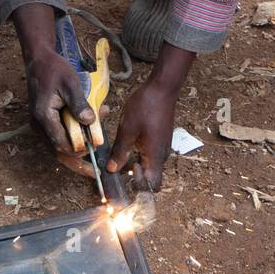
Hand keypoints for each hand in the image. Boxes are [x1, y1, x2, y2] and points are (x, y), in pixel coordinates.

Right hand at [12, 4, 95, 177]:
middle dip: (77, 161)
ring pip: (58, 146)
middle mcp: (38, 125)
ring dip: (77, 148)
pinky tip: (89, 130)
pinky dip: (73, 137)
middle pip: (58, 152)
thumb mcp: (70, 82)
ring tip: (96, 148)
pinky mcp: (44, 122)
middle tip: (94, 172)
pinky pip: (59, 136)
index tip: (96, 150)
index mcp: (43, 116)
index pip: (62, 144)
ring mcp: (40, 125)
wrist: (38, 60)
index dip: (79, 150)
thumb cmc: (54, 69)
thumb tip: (90, 123)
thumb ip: (79, 103)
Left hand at [106, 77, 177, 191]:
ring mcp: (162, 147)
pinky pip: (150, 155)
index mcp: (155, 155)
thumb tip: (112, 170)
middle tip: (119, 164)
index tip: (126, 172)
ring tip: (121, 152)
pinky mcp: (161, 139)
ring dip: (136, 165)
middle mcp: (162, 155)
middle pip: (151, 177)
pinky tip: (128, 142)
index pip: (153, 185)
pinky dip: (140, 155)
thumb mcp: (127, 128)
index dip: (139, 185)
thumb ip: (120, 151)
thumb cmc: (146, 106)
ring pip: (150, 166)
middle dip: (135, 177)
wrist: (162, 88)